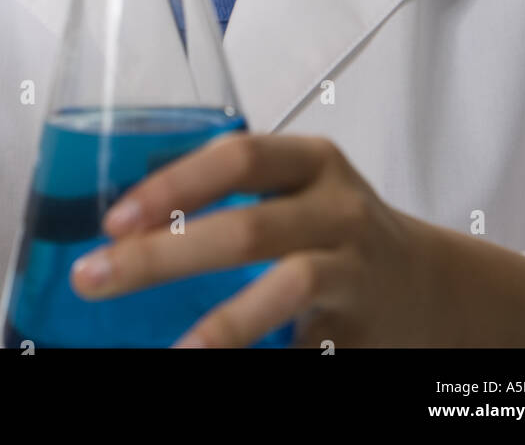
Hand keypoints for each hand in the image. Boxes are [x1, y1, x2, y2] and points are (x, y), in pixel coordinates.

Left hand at [70, 132, 434, 346]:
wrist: (429, 288)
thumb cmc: (338, 231)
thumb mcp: (299, 192)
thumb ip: (236, 194)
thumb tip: (125, 231)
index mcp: (313, 163)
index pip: (239, 157)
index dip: (173, 184)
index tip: (114, 219)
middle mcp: (339, 210)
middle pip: (247, 228)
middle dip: (163, 256)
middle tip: (95, 278)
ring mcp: (356, 270)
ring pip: (286, 288)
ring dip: (221, 326)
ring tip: (172, 353)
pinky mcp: (364, 329)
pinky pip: (309, 347)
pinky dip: (261, 358)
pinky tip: (213, 368)